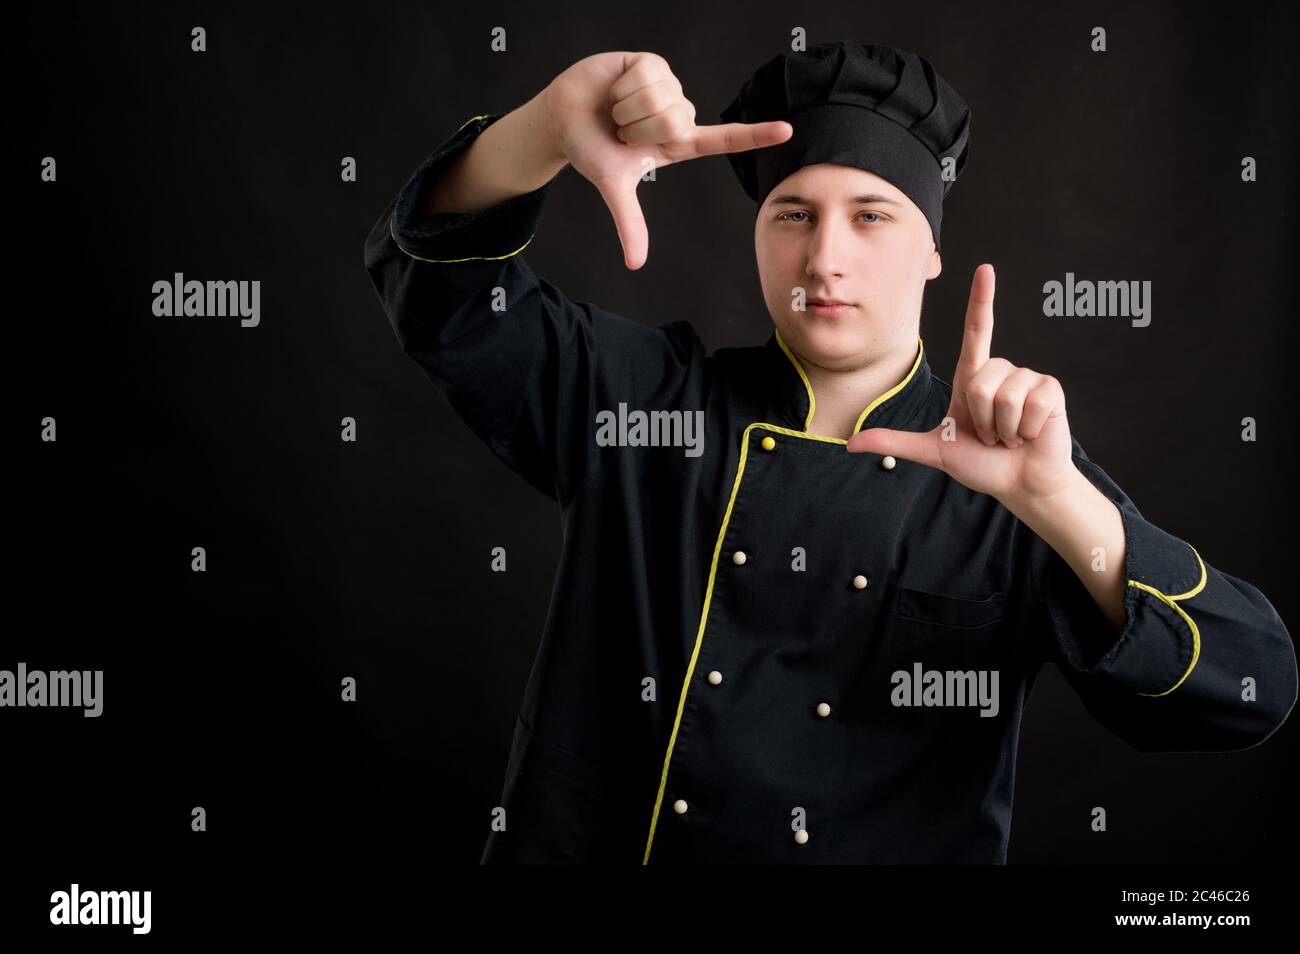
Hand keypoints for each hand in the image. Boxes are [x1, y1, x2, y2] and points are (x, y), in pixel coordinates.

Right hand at [541, 51, 791, 269]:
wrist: (563, 117)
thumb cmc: (591, 149)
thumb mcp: (614, 186)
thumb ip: (630, 223)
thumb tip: (635, 265)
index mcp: (678, 142)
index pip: (723, 139)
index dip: (754, 136)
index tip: (787, 131)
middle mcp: (679, 113)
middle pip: (676, 122)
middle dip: (639, 129)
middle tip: (621, 130)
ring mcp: (669, 86)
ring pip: (660, 99)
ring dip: (628, 109)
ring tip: (615, 110)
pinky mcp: (653, 64)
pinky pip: (647, 77)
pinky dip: (622, 88)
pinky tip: (614, 89)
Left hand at [846, 265, 1076, 506]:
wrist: (1019, 484)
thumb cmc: (981, 464)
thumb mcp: (933, 451)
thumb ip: (893, 442)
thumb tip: (849, 443)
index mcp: (972, 378)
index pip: (976, 332)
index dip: (980, 300)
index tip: (985, 269)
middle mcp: (1000, 372)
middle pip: (978, 381)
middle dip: (980, 419)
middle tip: (990, 436)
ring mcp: (1028, 379)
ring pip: (1004, 394)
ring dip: (1002, 427)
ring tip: (1009, 437)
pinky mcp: (1051, 391)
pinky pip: (1031, 402)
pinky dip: (1025, 429)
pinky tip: (1029, 435)